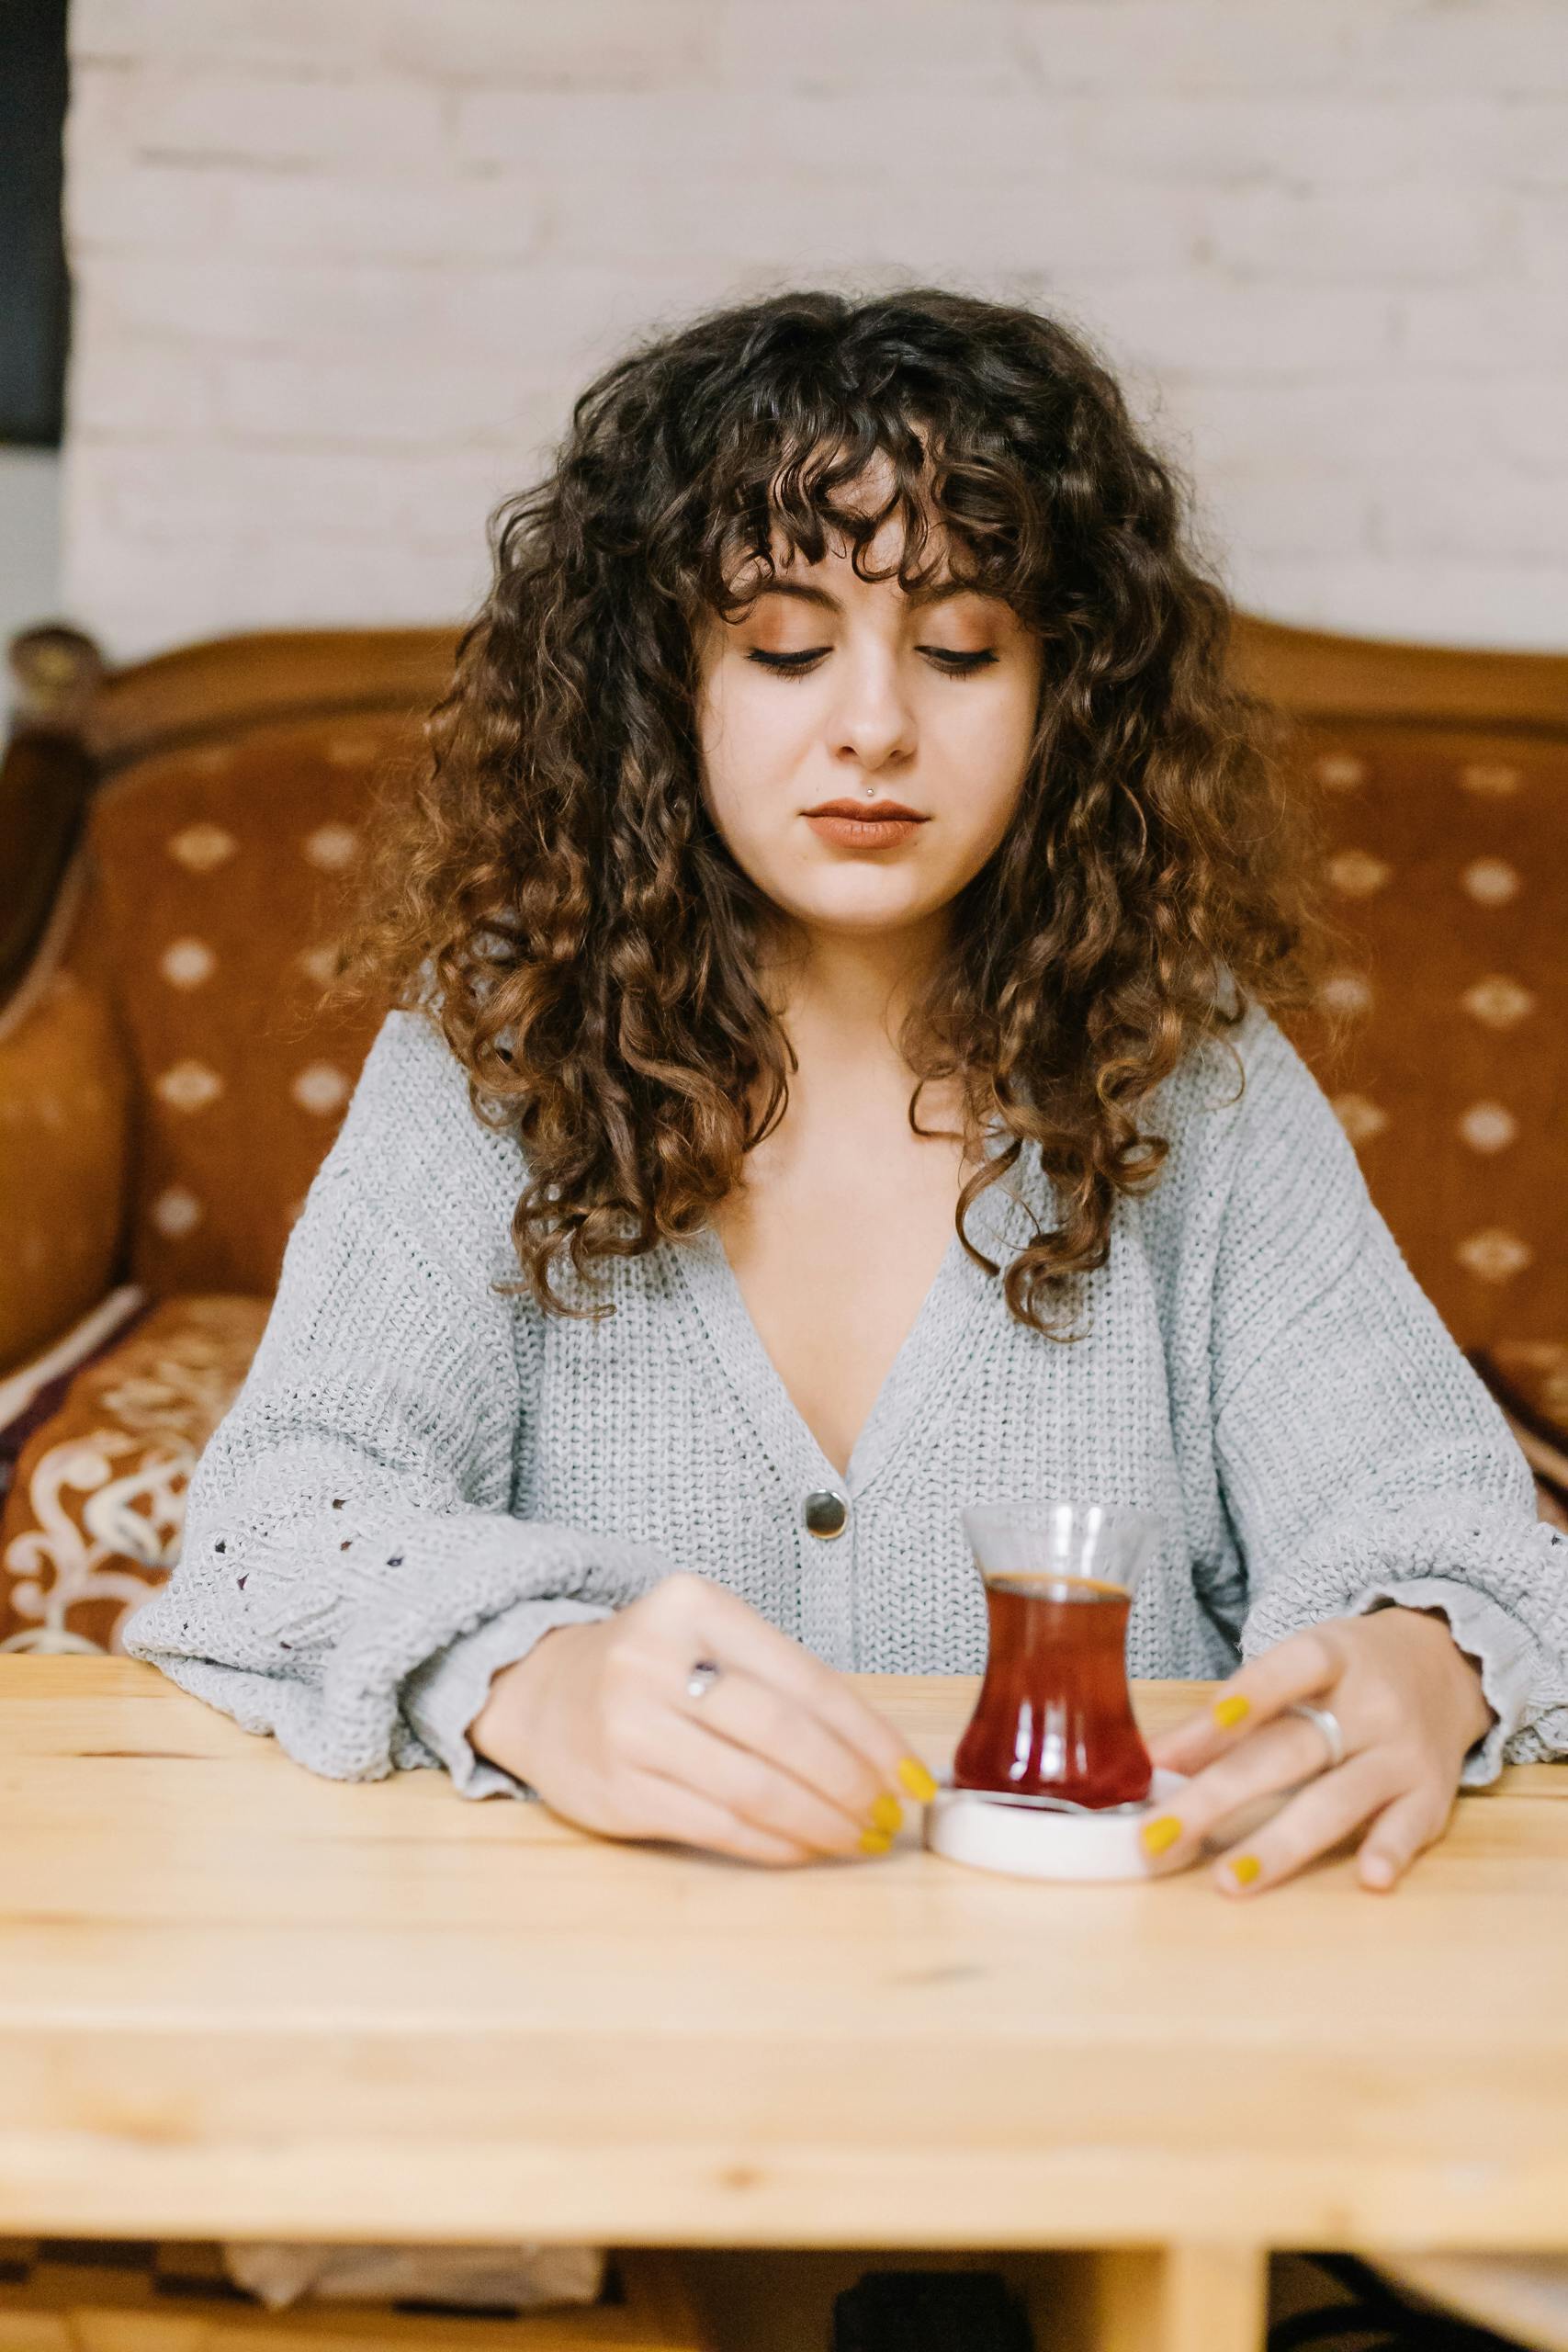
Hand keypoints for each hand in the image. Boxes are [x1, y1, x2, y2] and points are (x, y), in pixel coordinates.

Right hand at [467, 1572, 933, 1866]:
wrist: (541, 1691)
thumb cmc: (654, 1667)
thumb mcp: (709, 1638)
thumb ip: (780, 1679)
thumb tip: (878, 1752)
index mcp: (695, 1606)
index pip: (806, 1679)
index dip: (869, 1735)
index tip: (911, 1775)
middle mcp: (656, 1660)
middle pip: (783, 1734)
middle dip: (851, 1783)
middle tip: (889, 1815)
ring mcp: (631, 1726)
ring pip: (754, 1786)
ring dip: (821, 1821)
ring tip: (859, 1837)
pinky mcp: (617, 1788)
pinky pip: (716, 1823)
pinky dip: (773, 1843)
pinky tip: (805, 1848)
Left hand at [1142, 1605, 1495, 1896]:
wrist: (1446, 1664)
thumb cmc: (1348, 1674)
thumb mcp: (1294, 1671)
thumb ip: (1229, 1715)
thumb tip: (1153, 1763)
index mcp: (1334, 1657)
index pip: (1290, 1669)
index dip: (1248, 1694)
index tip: (1196, 1730)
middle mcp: (1371, 1705)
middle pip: (1289, 1750)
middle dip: (1218, 1797)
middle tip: (1157, 1837)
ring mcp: (1402, 1752)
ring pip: (1337, 1799)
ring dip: (1280, 1843)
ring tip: (1229, 1879)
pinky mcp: (1431, 1796)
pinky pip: (1411, 1827)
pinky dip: (1389, 1849)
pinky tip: (1368, 1878)